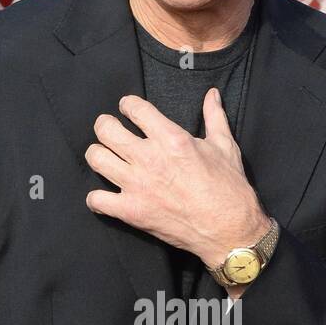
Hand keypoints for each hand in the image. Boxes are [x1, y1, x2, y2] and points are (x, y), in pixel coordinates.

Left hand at [84, 89, 271, 267]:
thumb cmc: (229, 188)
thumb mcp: (224, 146)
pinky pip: (96, 200)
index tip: (127, 109)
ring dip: (98, 156)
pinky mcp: (132, 211)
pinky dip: (96, 199)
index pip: (134, 108)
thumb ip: (214, 116)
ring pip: (96, 159)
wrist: (230, 230)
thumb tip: (212, 94)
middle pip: (106, 129)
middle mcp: (150, 159)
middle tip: (111, 131)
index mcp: (171, 139)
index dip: (127, 105)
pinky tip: (106, 197)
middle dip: (106, 126)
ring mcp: (138, 186)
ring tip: (107, 159)